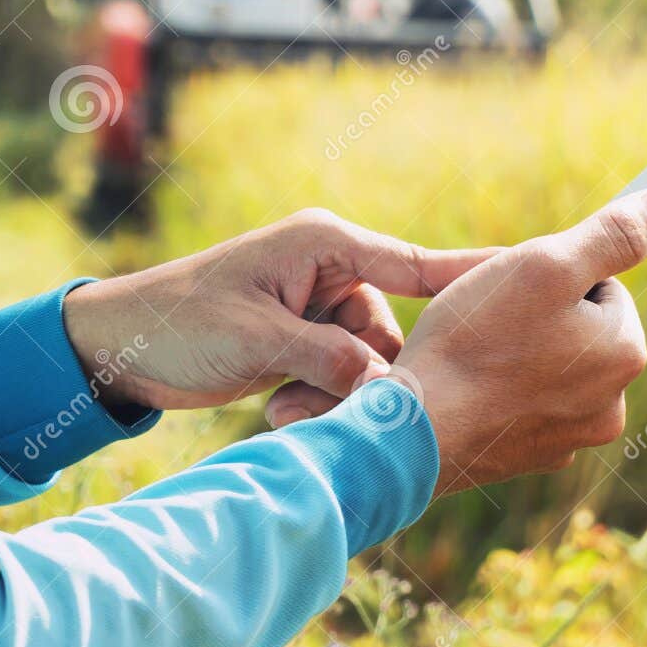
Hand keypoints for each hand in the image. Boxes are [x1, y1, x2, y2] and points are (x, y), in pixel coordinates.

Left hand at [62, 209, 499, 411]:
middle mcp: (332, 269)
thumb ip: (329, 360)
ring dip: (338, 392)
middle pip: (395, 329)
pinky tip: (277, 403)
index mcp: (326, 243)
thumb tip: (391, 392)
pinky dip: (321, 396)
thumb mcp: (257, 339)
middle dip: (369, 373)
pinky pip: (344, 374)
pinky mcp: (307, 340)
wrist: (116, 345)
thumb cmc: (179, 323)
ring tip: (281, 403)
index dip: (474, 280)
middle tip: (315, 398)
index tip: (530, 286)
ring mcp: (320, 306)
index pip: (419, 263)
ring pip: (371, 361)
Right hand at [389, 187, 646, 496]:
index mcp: (625, 355)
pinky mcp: (529, 459)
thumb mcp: (547, 265)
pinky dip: (499, 391)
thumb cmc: (474, 342)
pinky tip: (467, 388)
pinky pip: (521, 405)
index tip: (513, 291)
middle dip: (538, 316)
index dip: (553, 277)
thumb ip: (614, 234)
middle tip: (488, 322)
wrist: (412, 434)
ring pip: (548, 366)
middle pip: (578, 329)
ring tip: (474, 355)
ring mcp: (570, 439)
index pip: (602, 286)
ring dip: (518, 353)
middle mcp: (611, 406)